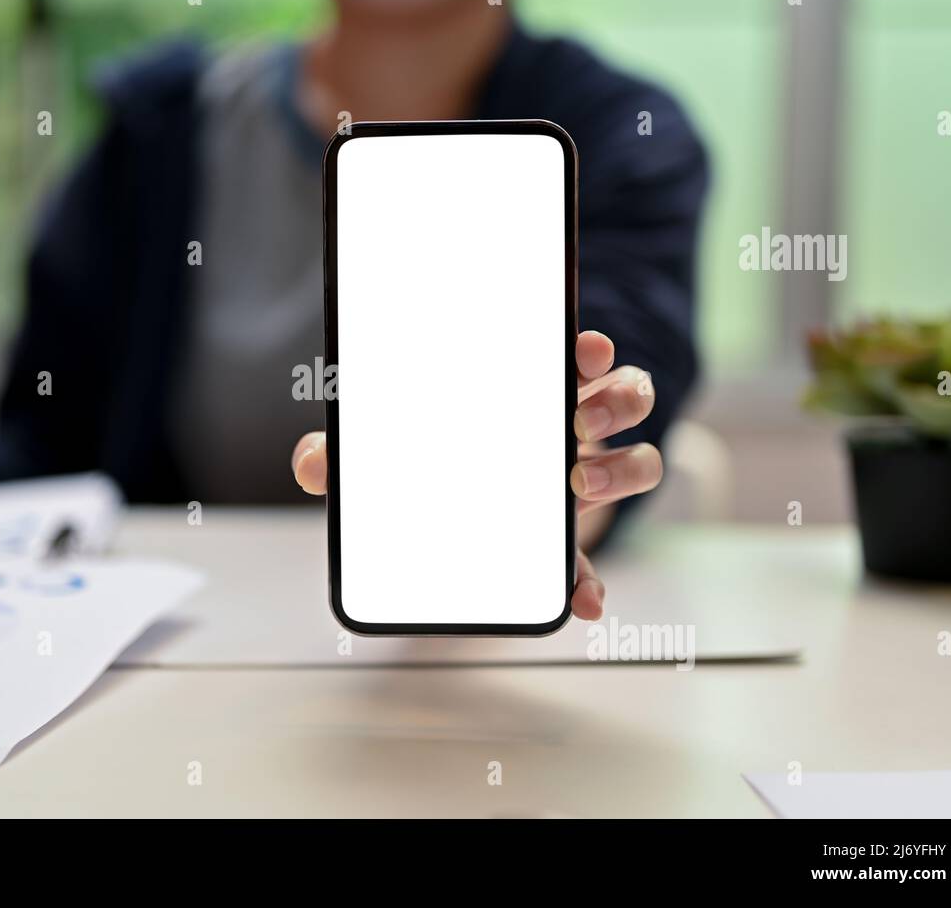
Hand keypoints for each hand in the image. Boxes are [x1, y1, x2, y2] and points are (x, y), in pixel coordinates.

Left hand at [290, 329, 661, 620]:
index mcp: (528, 396)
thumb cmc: (426, 468)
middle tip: (578, 418)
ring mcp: (580, 483)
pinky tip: (580, 600)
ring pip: (640, 460)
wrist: (446, 528)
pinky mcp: (567, 543)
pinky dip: (590, 581)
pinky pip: (598, 559)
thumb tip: (309, 463)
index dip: (588, 352)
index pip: (571, 362)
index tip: (584, 350)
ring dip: (623, 469)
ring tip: (581, 483)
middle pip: (624, 398)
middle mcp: (568, 432)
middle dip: (617, 401)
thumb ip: (346, 456)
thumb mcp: (385, 456)